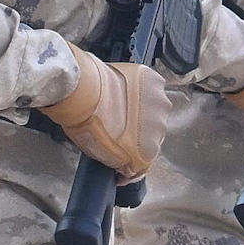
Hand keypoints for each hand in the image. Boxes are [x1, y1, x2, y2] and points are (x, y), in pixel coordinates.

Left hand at [43, 53, 160, 179]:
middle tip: (118, 123)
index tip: (121, 154)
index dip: (131, 157)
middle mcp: (160, 129)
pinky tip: (125, 88)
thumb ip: (119, 160)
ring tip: (121, 103)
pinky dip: (142, 88)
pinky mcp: (155, 83)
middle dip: (137, 131)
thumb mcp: (102, 154)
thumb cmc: (87, 123)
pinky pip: (152, 88)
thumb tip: (122, 161)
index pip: (144, 161)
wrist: (83, 93)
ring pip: (154, 110)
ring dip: (142, 109)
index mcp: (147, 152)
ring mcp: (159, 104)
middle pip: (152, 134)